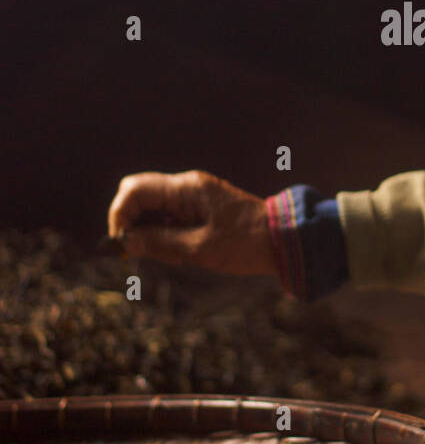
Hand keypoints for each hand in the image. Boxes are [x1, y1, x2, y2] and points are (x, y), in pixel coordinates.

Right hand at [107, 170, 276, 276]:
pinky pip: (170, 215)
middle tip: (145, 253)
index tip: (123, 244)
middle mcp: (187, 185)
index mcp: (186, 188)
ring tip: (173, 258)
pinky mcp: (201, 207)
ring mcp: (194, 195)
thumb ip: (159, 242)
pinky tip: (181, 254)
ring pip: (153, 208)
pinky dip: (166, 234)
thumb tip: (125, 241)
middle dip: (133, 224)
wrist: (285, 239)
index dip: (120, 215)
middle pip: (139, 195)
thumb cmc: (246, 243)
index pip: (133, 189)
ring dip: (151, 233)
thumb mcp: (199, 248)